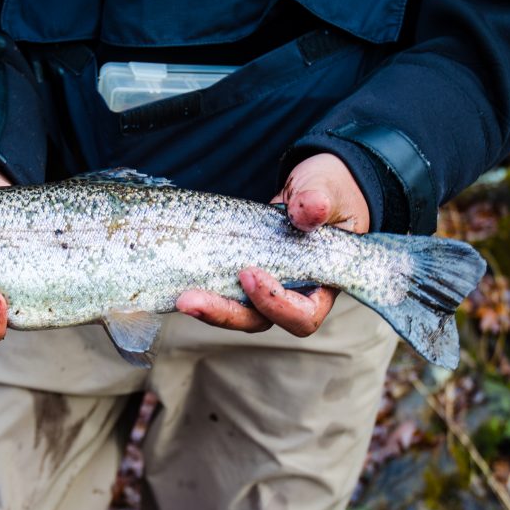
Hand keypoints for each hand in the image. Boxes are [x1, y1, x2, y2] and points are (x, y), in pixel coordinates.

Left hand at [176, 153, 369, 336]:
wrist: (313, 188)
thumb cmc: (329, 194)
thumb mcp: (328, 190)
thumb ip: (319, 200)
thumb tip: (310, 209)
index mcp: (322, 285)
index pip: (302, 315)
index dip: (275, 304)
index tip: (249, 273)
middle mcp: (292, 295)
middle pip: (260, 321)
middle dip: (225, 313)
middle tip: (192, 299)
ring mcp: (264, 289)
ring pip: (237, 312)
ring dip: (209, 307)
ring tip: (182, 298)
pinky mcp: (241, 277)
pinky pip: (222, 292)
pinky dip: (203, 289)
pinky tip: (180, 283)